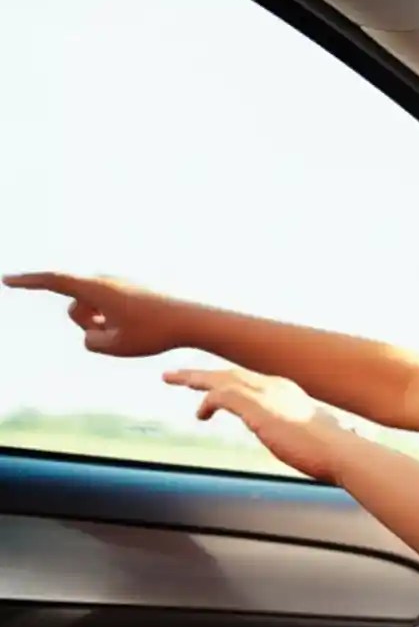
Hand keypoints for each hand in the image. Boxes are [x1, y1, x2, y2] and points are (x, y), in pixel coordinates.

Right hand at [2, 271, 188, 356]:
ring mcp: (118, 286)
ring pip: (94, 313)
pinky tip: (141, 327)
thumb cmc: (154, 332)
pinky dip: (118, 326)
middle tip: (120, 331)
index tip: (7, 281)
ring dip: (105, 327)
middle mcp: (106, 281)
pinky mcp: (130, 293)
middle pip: (77, 310)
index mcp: (97, 288)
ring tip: (136, 330)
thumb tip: (92, 331)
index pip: (54, 281)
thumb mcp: (114, 345)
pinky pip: (110, 314)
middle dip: (88, 326)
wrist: (192, 319)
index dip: (28, 282)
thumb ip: (90, 341)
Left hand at [164, 368, 348, 481]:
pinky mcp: (256, 407)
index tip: (213, 385)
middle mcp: (275, 386)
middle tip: (177, 375)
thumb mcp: (317, 435)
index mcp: (287, 391)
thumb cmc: (332, 450)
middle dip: (203, 373)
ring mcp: (265, 394)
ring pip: (222, 377)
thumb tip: (327, 437)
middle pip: (230, 372)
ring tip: (172, 379)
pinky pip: (222, 395)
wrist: (339, 451)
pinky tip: (201, 414)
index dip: (227, 380)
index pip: (250, 380)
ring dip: (195, 378)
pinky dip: (208, 400)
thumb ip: (310, 433)